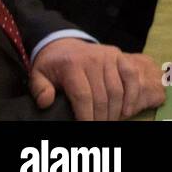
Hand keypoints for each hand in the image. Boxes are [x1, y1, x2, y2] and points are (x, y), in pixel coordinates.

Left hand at [31, 39, 165, 119]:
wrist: (64, 44)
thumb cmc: (52, 65)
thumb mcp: (38, 75)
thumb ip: (40, 89)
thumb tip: (46, 102)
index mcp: (72, 65)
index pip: (83, 96)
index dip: (86, 115)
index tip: (86, 128)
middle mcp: (93, 59)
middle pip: (102, 95)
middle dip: (101, 117)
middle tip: (99, 127)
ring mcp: (109, 56)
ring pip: (117, 89)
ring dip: (115, 110)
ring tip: (110, 121)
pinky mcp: (120, 56)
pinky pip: (131, 76)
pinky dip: (132, 95)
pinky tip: (127, 110)